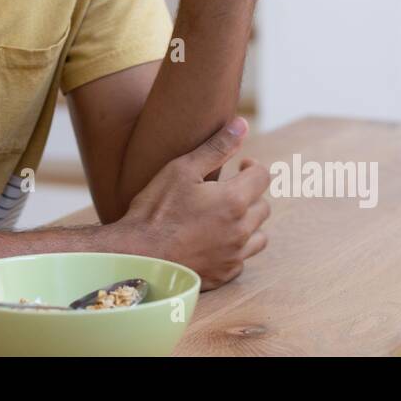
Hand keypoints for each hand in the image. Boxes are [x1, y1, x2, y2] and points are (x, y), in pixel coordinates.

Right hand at [114, 117, 270, 290]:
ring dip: (249, 223)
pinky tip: (215, 241)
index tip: (240, 165)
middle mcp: (241, 229)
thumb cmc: (156, 209)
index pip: (263, 177)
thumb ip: (216, 147)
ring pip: (259, 236)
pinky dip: (235, 248)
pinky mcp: (224, 275)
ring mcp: (234, 255)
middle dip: (250, 194)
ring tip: (226, 216)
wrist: (137, 255)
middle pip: (264, 207)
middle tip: (228, 190)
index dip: (253, 167)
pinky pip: (242, 259)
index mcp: (234, 200)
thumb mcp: (182, 169)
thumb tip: (242, 125)